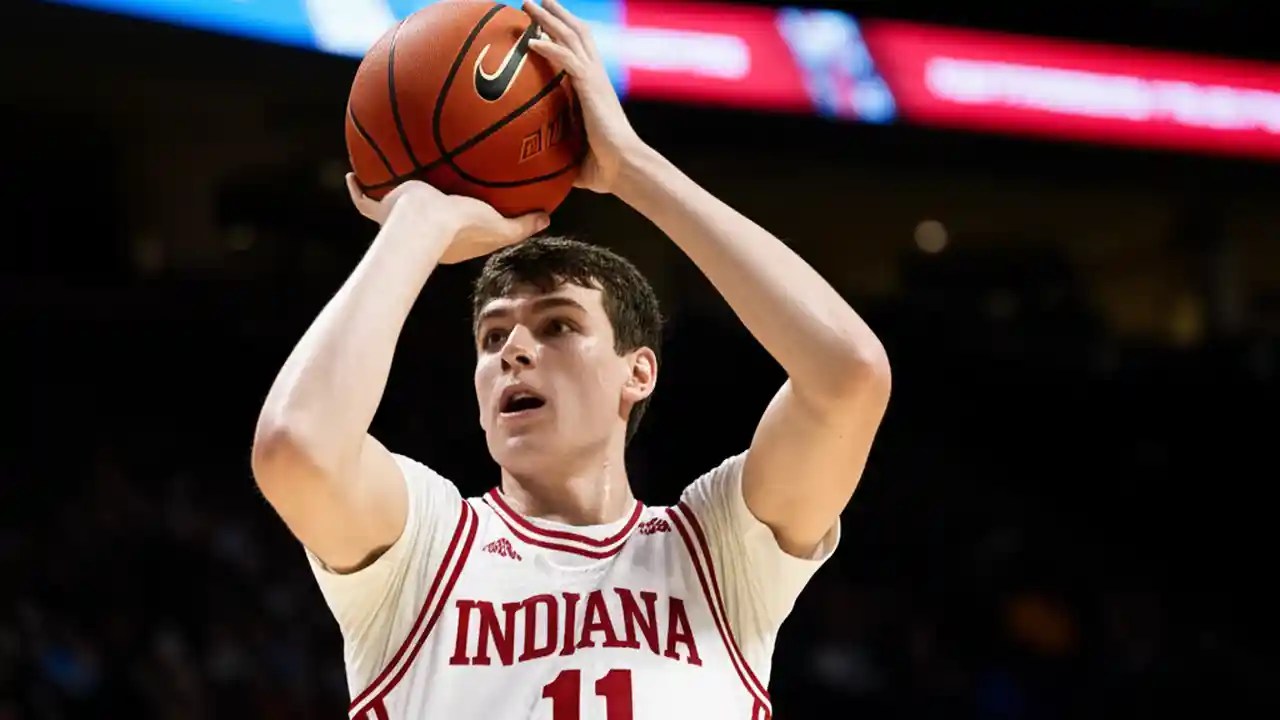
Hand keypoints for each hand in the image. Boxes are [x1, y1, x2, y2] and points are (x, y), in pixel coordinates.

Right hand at [346, 174, 548, 263]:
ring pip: (390, 205)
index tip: (463, 209)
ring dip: (389, 193)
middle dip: (424, 204)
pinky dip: (357, 189)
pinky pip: (364, 198)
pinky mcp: (379, 209)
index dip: (461, 218)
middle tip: (426, 189)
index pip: (456, 226)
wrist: (424, 224)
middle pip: (422, 212)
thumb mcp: (498, 226)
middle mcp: (422, 229)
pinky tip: (351, 174)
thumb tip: (548, 218)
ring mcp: (397, 220)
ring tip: (387, 174)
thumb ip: (522, 224)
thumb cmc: (461, 227)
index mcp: (448, 236)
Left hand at [525, 0, 645, 194]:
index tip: (542, 25)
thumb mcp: (574, 154)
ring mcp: (595, 80)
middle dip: (556, 15)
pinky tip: (531, 40)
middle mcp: (596, 77)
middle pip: (576, 34)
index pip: (578, 52)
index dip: (562, 35)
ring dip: (550, 19)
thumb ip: (557, 151)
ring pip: (572, 37)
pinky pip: (567, 59)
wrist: (624, 167)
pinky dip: (550, 47)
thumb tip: (534, 166)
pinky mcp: (592, 87)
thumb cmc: (603, 167)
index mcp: (594, 88)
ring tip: (531, 4)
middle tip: (536, 2)